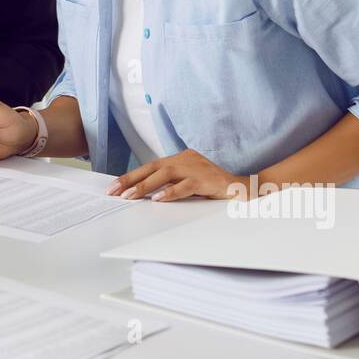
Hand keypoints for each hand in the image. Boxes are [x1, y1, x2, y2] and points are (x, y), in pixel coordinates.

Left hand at [106, 150, 241, 201]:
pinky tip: (158, 199)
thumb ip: (171, 186)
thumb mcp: (189, 185)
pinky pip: (186, 185)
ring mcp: (198, 168)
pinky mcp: (208, 179)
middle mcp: (187, 159)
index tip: (114, 187)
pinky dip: (171, 192)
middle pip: (154, 167)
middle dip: (132, 179)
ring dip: (145, 186)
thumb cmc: (215, 189)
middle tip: (114, 191)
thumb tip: (146, 197)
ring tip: (129, 196)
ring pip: (166, 174)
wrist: (245, 189)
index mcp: (182, 158)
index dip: (132, 176)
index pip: (151, 166)